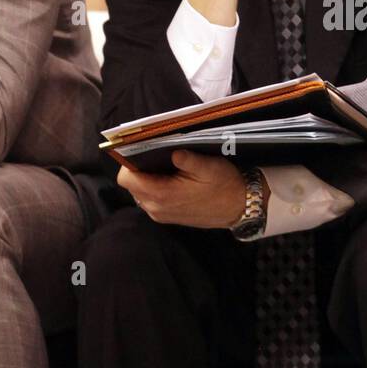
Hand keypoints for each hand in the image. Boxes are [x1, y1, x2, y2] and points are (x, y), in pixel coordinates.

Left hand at [118, 149, 250, 228]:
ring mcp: (160, 214)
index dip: (130, 163)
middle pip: (131, 185)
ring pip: (139, 192)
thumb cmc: (224, 185)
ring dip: (147, 179)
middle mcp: (156, 208)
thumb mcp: (208, 167)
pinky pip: (150, 199)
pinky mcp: (167, 216)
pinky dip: (154, 187)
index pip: (126, 179)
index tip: (142, 151)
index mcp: (162, 195)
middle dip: (139, 170)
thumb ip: (187, 159)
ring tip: (165, 167)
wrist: (239, 207)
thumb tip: (172, 151)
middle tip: (156, 156)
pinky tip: (171, 178)